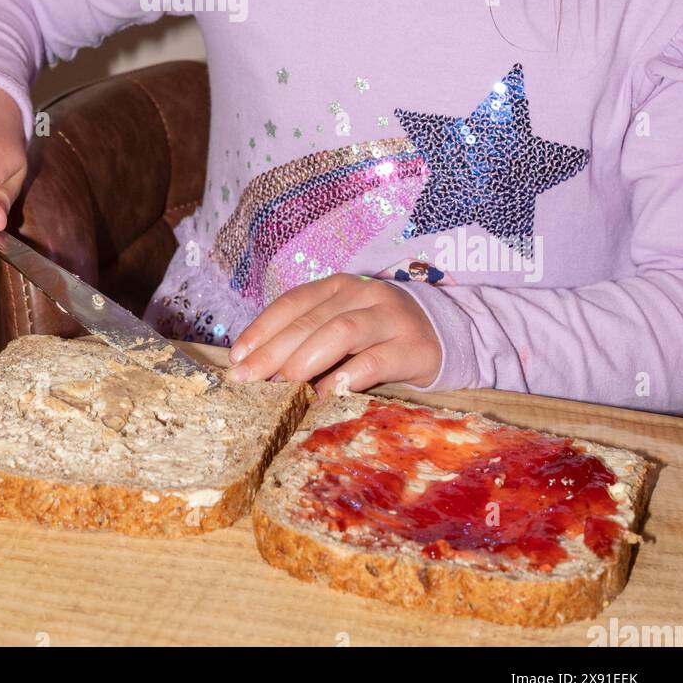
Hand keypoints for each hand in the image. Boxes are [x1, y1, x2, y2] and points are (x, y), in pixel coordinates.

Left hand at [226, 272, 441, 397]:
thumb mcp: (344, 325)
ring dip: (305, 359)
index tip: (237, 356)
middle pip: (311, 319)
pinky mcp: (413, 347)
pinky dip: (345, 378)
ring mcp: (390, 317)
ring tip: (280, 386)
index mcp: (339, 286)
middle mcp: (363, 294)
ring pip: (340, 332)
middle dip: (274, 350)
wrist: (445, 335)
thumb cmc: (381, 335)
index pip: (293, 301)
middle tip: (247, 379)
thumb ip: (310, 337)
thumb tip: (261, 368)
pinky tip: (323, 396)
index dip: (262, 327)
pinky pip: (373, 361)